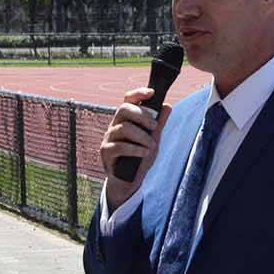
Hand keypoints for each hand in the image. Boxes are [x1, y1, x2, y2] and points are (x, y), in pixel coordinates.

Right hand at [99, 87, 172, 209]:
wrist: (128, 181)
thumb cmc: (139, 158)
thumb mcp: (152, 140)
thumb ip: (158, 125)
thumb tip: (167, 106)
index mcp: (125, 120)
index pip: (128, 100)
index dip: (138, 93)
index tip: (152, 92)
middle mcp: (115, 125)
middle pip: (124, 109)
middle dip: (141, 115)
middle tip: (154, 125)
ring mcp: (109, 138)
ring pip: (123, 128)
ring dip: (141, 136)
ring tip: (151, 145)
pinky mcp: (106, 152)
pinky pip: (119, 147)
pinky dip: (135, 149)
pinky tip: (144, 153)